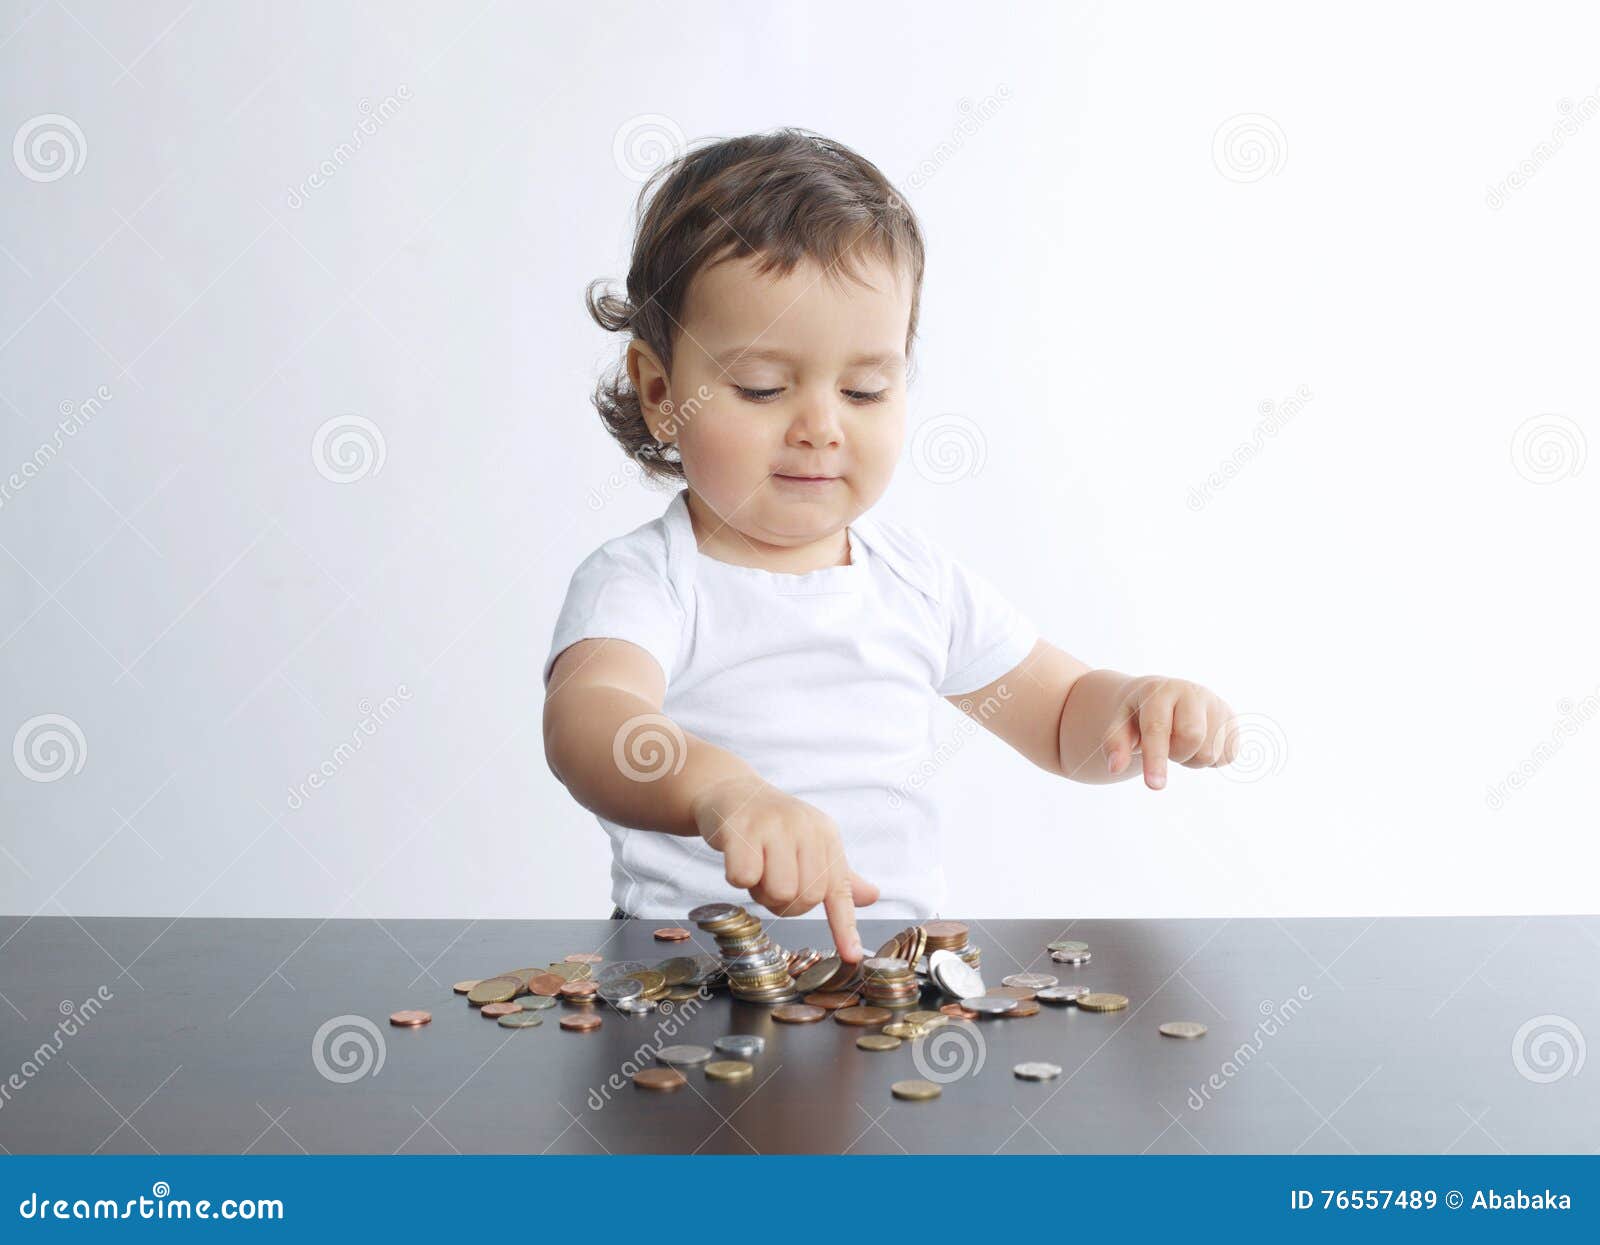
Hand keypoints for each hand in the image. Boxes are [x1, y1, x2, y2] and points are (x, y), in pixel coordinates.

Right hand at [690, 776, 877, 961]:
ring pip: (778, 891)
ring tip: (755, 868)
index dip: (845, 926)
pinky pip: (744, 878)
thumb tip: (873, 896)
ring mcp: (773, 825)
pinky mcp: (741, 829)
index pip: (839, 888)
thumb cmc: (772, 825)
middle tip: (770, 881)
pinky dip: (737, 877)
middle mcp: (805, 828)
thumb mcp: (810, 844)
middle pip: (806, 897)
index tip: (853, 955)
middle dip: (784, 902)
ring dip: (760, 892)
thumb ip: (837, 875)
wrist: (731, 791)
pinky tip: (736, 857)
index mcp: (825, 835)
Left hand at [1103, 675, 1237, 789]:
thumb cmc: (1138, 713)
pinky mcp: (1232, 719)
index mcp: (1160, 691)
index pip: (1158, 728)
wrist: (1162, 695)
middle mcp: (1192, 692)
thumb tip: (1115, 768)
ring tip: (1180, 742)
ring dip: (1192, 758)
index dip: (1155, 758)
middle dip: (1176, 753)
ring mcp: (1216, 704)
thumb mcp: (1120, 723)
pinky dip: (1211, 760)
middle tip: (1166, 745)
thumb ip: (1115, 744)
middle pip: (1192, 738)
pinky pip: (1228, 756)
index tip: (1154, 786)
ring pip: (1211, 752)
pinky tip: (1198, 744)